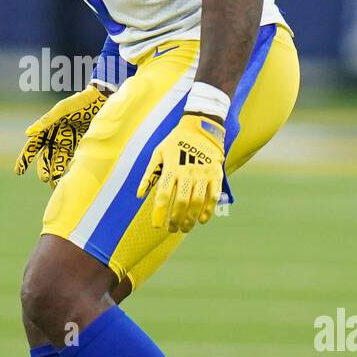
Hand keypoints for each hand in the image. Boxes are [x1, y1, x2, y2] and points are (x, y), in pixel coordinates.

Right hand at [14, 83, 107, 185]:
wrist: (103, 100)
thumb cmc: (80, 102)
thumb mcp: (63, 109)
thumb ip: (47, 120)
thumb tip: (27, 133)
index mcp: (48, 129)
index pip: (33, 146)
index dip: (25, 159)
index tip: (19, 171)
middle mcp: (57, 139)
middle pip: (45, 158)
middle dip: (43, 169)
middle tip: (45, 177)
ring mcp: (69, 144)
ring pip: (58, 163)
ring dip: (55, 173)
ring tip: (55, 183)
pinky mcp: (82, 148)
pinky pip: (73, 162)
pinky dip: (69, 171)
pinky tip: (67, 180)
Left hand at [137, 113, 225, 231]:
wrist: (201, 127)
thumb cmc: (174, 143)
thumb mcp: (158, 153)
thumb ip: (149, 175)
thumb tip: (139, 195)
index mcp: (171, 167)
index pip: (163, 195)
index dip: (159, 213)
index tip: (156, 226)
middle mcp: (188, 171)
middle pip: (182, 202)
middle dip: (176, 220)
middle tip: (172, 229)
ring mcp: (203, 173)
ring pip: (198, 202)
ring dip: (191, 219)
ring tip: (185, 228)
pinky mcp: (216, 174)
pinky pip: (213, 196)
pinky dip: (208, 210)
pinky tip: (201, 220)